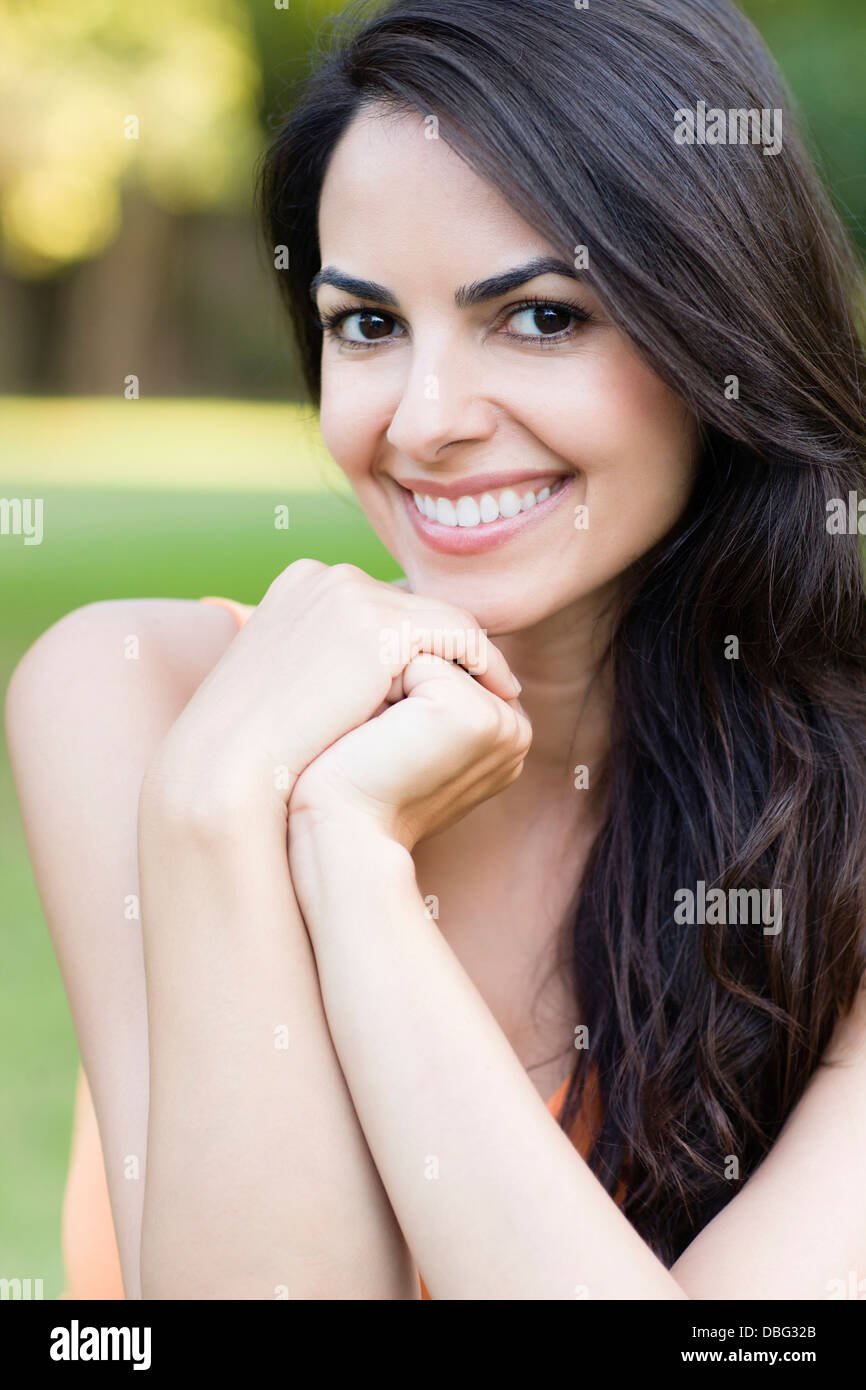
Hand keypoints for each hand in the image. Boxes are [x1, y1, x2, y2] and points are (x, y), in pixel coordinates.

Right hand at [143, 562, 521, 818]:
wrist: (226, 770)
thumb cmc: (252, 749)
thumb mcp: (284, 691)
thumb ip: (324, 669)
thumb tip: (365, 684)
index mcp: (298, 586)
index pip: (378, 603)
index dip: (415, 643)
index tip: (440, 678)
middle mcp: (323, 575)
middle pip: (410, 605)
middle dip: (444, 646)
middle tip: (482, 683)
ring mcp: (349, 593)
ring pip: (440, 618)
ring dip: (469, 655)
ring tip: (498, 691)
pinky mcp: (377, 623)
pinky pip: (458, 635)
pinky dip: (483, 661)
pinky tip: (500, 692)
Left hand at [287, 652, 531, 851]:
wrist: (340, 827)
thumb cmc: (357, 779)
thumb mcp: (401, 727)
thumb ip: (424, 688)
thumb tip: (409, 643)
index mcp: (507, 733)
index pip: (458, 664)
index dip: (406, 679)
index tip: (380, 727)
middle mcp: (516, 730)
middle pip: (450, 650)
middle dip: (402, 674)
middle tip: (374, 733)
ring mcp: (503, 723)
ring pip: (437, 649)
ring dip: (393, 678)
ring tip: (375, 734)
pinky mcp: (473, 716)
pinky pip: (420, 658)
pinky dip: (384, 685)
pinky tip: (375, 734)